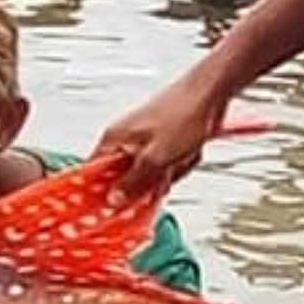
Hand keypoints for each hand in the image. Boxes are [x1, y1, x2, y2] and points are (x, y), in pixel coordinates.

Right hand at [92, 75, 230, 202]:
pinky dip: (179, 164)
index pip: (92, 174)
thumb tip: (114, 200)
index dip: (98, 195)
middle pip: (124, 179)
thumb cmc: (184, 114)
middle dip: (147, 183)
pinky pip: (165, 165)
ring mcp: (144, 140)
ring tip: (181, 157)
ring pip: (149, 174)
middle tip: (162, 178)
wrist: (212, 92)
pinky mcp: (162, 141)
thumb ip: (133, 182)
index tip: (108, 211)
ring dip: (168, 173)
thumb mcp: (156, 158)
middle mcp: (124, 139)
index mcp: (114, 139)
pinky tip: (189, 153)